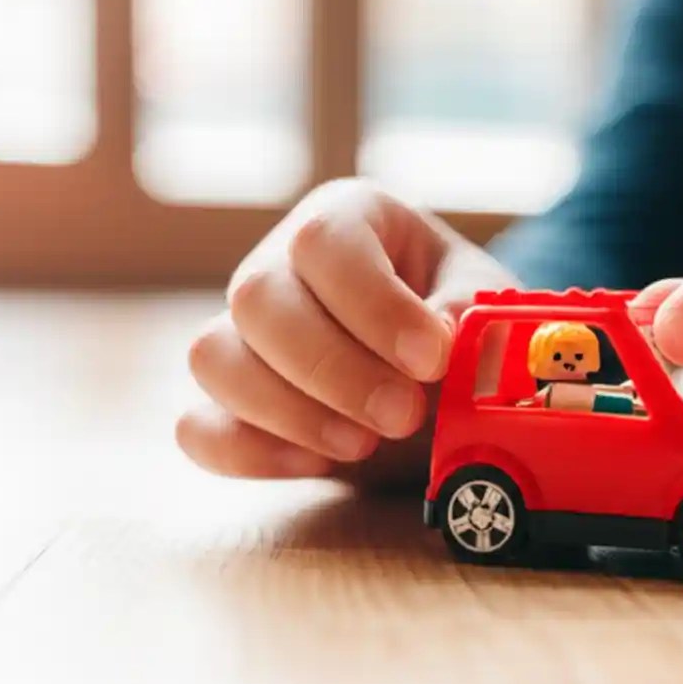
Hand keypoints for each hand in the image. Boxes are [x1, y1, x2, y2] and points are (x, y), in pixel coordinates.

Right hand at [176, 179, 517, 490]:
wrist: (445, 379)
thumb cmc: (459, 325)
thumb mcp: (483, 307)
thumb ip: (470, 315)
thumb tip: (442, 332)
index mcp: (345, 218)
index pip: (324, 240)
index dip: (373, 303)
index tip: (430, 359)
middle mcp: (279, 265)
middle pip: (257, 298)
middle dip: (333, 370)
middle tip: (403, 416)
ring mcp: (243, 334)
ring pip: (214, 359)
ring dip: (290, 412)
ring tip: (365, 443)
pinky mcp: (230, 404)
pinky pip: (199, 428)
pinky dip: (250, 453)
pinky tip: (317, 464)